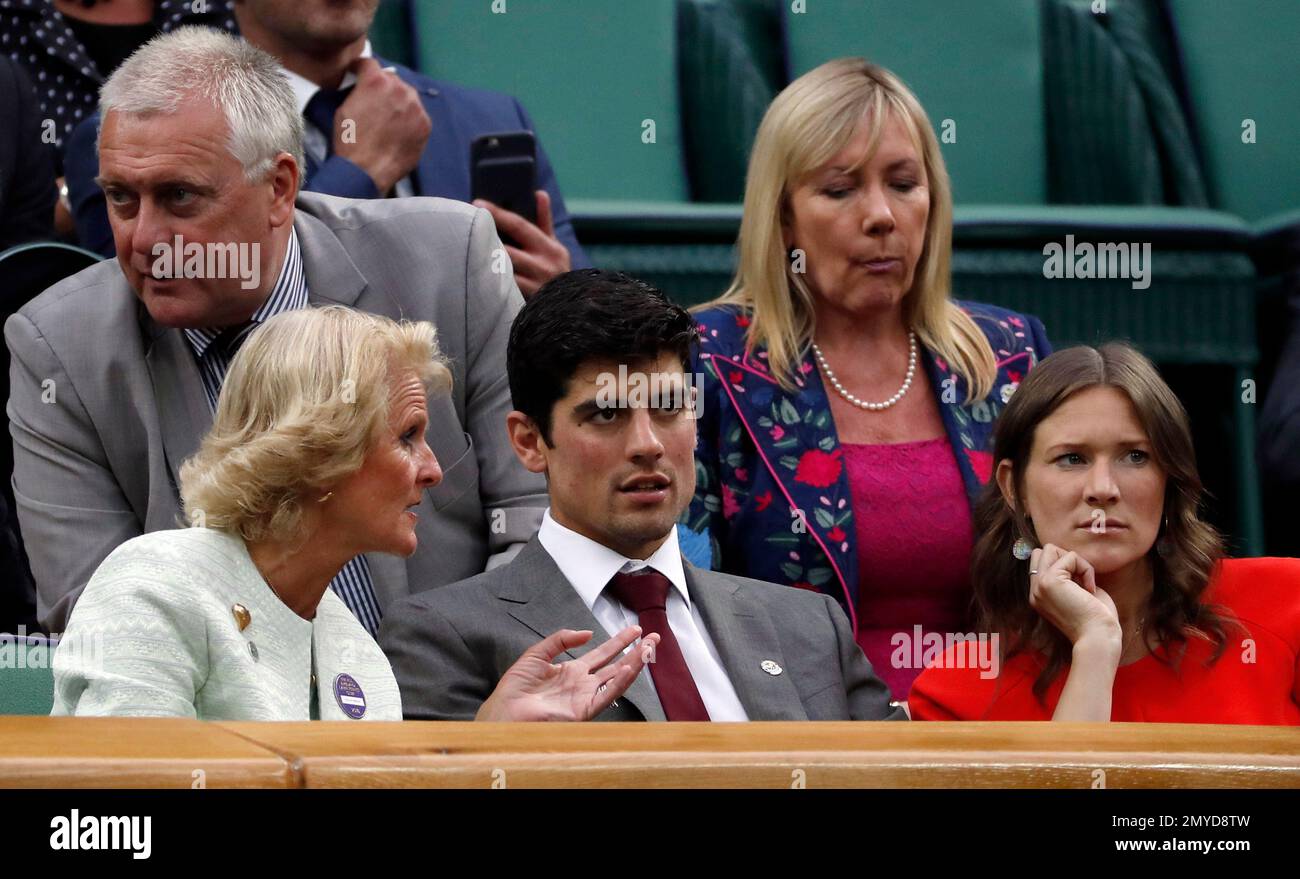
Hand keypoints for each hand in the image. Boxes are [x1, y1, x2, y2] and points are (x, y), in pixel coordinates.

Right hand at [332, 58, 430, 193]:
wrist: (366, 171)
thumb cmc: (350, 141)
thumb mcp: (344, 108)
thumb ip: (359, 91)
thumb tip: (364, 89)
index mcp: (376, 81)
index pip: (370, 63)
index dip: (361, 68)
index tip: (358, 72)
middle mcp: (400, 89)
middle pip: (392, 79)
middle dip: (383, 86)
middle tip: (375, 100)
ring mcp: (416, 107)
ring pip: (407, 96)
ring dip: (398, 102)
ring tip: (389, 118)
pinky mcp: (425, 125)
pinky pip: (417, 115)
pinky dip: (409, 119)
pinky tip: (399, 130)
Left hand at [473, 190, 571, 296]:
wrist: (569, 308)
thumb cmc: (555, 272)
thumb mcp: (554, 247)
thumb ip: (545, 222)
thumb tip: (540, 193)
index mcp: (550, 248)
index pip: (520, 225)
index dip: (497, 214)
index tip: (477, 203)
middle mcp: (544, 266)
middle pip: (507, 250)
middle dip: (486, 240)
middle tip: (464, 229)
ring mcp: (536, 286)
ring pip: (503, 272)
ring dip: (485, 263)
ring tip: (464, 252)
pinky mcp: (527, 303)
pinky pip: (503, 292)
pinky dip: (489, 284)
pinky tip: (473, 277)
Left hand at [475, 626, 660, 721]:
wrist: (505, 712)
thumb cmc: (515, 688)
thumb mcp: (537, 654)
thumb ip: (561, 640)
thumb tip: (587, 634)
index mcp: (572, 672)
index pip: (602, 654)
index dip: (619, 642)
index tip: (634, 630)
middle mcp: (582, 684)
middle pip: (615, 665)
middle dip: (635, 651)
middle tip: (653, 637)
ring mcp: (585, 697)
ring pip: (616, 679)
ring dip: (635, 663)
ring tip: (649, 648)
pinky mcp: (583, 711)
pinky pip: (606, 695)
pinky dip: (620, 682)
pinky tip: (631, 669)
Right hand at [1027, 544, 1120, 650]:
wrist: (1098, 638)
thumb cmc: (1096, 620)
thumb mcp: (1077, 594)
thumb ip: (1069, 577)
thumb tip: (1070, 556)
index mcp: (1039, 596)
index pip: (1040, 563)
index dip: (1063, 565)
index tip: (1080, 586)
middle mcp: (1034, 591)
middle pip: (1041, 552)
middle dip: (1065, 559)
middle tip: (1081, 581)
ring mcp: (1039, 586)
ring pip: (1050, 548)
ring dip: (1074, 561)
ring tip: (1085, 583)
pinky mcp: (1049, 581)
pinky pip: (1070, 556)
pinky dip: (1085, 568)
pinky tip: (1089, 589)